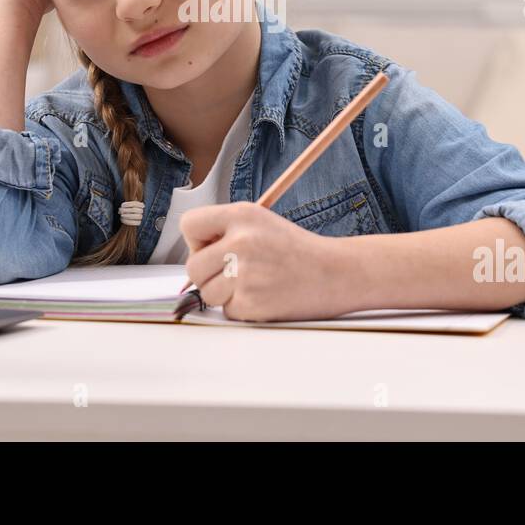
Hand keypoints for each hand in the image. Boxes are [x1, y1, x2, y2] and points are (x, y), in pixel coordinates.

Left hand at [181, 202, 352, 321]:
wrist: (336, 273)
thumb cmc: (296, 250)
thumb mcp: (260, 223)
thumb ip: (224, 232)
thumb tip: (192, 257)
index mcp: (242, 214)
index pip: (189, 225)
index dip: (196, 241)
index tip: (211, 248)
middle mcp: (241, 241)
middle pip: (193, 266)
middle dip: (207, 274)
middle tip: (233, 272)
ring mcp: (245, 274)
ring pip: (207, 293)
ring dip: (224, 294)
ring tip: (254, 283)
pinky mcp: (251, 303)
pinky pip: (227, 311)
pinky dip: (242, 308)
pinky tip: (264, 296)